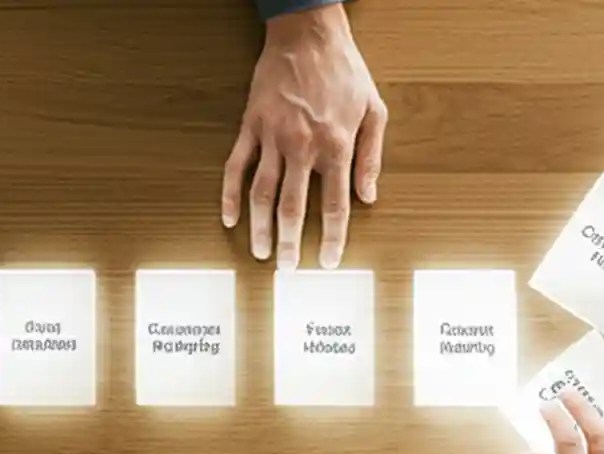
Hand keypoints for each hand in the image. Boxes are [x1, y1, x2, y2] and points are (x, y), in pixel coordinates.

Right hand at [221, 4, 386, 269]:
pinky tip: (229, 219)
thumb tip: (369, 197)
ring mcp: (272, 138)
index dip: (331, 238)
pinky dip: (229, 195)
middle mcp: (302, 147)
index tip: (326, 262)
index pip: (334, 205)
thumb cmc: (345, 72)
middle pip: (293, 207)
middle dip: (290, 243)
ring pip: (262, 193)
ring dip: (260, 227)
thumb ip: (370, 157)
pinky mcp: (251, 127)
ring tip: (261, 253)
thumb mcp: (374, 111)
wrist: (308, 35)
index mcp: (335, 147)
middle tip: (286, 269)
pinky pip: (235, 167)